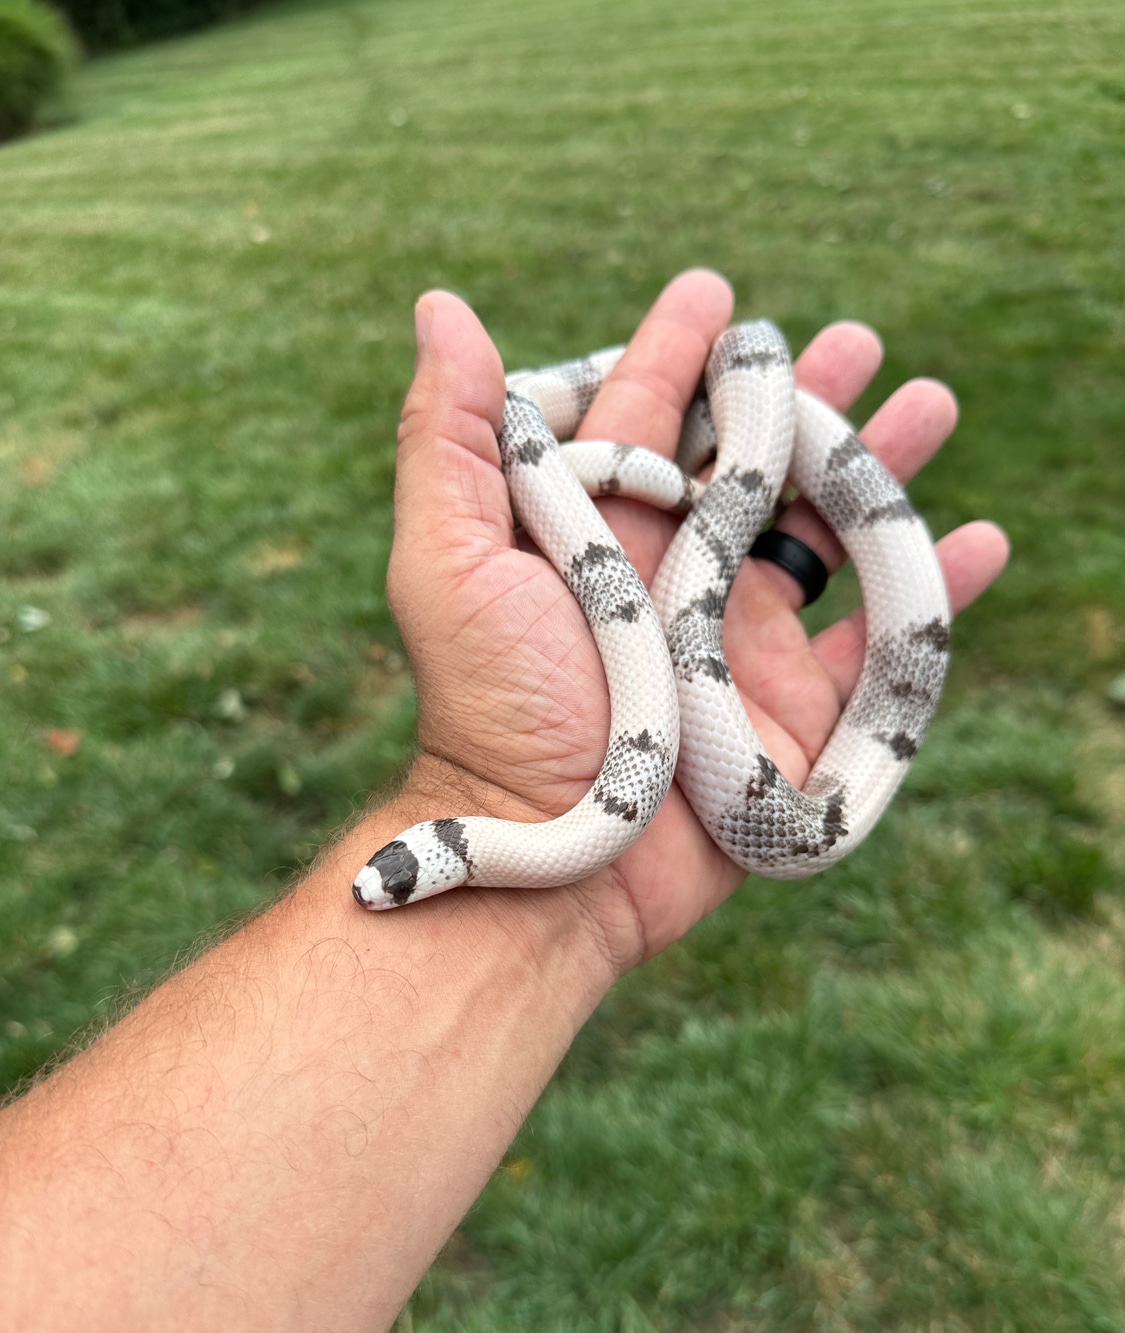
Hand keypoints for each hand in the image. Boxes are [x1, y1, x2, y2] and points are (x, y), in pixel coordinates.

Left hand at [388, 272, 1008, 967]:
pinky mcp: (792, 710)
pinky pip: (876, 642)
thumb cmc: (493, 707)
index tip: (715, 295)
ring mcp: (739, 641)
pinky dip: (931, 591)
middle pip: (750, 465)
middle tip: (856, 338)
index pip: (646, 418)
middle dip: (800, 400)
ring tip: (933, 404)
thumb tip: (441, 309)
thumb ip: (449, 439)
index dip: (677, 354)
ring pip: (823, 535)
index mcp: (601, 532)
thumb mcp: (451, 563)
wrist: (553, 856)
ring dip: (876, 471)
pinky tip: (980, 540)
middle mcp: (674, 576)